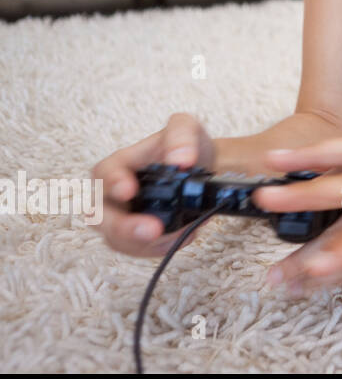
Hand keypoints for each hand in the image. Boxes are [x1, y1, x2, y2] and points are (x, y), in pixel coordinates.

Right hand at [90, 112, 219, 256]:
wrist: (204, 169)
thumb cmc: (187, 148)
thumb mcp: (187, 128)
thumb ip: (181, 136)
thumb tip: (181, 159)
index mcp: (118, 165)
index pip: (103, 175)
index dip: (112, 184)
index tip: (129, 190)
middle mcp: (112, 195)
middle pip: (100, 217)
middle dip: (124, 228)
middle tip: (153, 230)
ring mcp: (122, 218)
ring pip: (118, 240)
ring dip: (147, 243)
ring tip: (183, 232)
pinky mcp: (137, 237)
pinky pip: (139, 250)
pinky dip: (161, 247)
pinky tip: (184, 235)